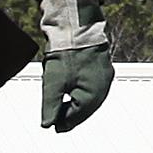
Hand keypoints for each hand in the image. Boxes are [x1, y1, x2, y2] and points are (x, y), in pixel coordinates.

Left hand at [39, 0, 112, 134]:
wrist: (75, 25)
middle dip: (72, 115)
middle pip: (87, 108)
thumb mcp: (53, 83)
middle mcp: (104, 86)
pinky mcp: (102, 66)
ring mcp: (105, 75)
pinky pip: (94, 86)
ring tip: (64, 107)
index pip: (78, 116)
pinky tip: (74, 92)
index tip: (53, 126)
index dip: (64, 122)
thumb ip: (50, 106)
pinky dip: (83, 93)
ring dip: (78, 104)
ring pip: (91, 98)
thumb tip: (47, 125)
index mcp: (95, 93)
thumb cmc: (66, 53)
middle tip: (58, 122)